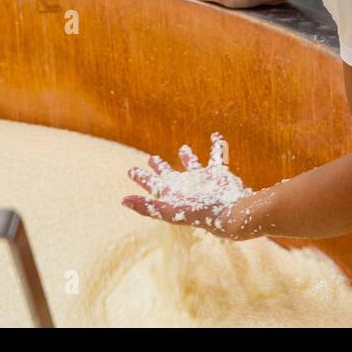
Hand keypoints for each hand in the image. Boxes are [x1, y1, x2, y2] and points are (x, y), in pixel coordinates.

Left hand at [123, 133, 253, 238]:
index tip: (130, 170)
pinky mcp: (218, 173)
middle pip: (169, 173)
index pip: (152, 183)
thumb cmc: (198, 214)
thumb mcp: (168, 211)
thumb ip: (146, 206)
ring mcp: (202, 179)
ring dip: (187, 156)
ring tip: (183, 147)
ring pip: (192, 164)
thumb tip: (123, 200)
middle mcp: (186, 185)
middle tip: (151, 158)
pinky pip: (217, 155)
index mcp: (173, 193)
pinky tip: (216, 136)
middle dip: (160, 166)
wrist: (229, 214)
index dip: (141, 177)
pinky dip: (217, 146)